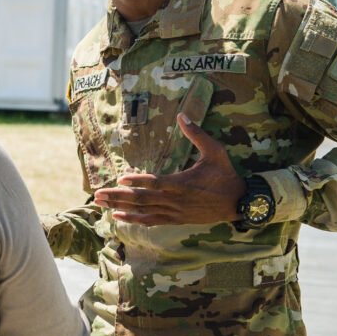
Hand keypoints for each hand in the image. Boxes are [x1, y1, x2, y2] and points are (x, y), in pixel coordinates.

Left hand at [93, 113, 245, 225]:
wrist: (238, 202)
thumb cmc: (225, 175)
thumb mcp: (215, 151)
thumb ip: (197, 134)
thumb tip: (182, 115)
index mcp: (183, 183)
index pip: (156, 183)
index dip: (138, 181)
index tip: (121, 177)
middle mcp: (175, 200)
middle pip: (142, 199)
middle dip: (118, 196)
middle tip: (98, 194)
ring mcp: (174, 212)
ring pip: (143, 211)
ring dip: (120, 207)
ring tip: (100, 204)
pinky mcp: (175, 219)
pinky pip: (151, 221)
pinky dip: (133, 220)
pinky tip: (117, 217)